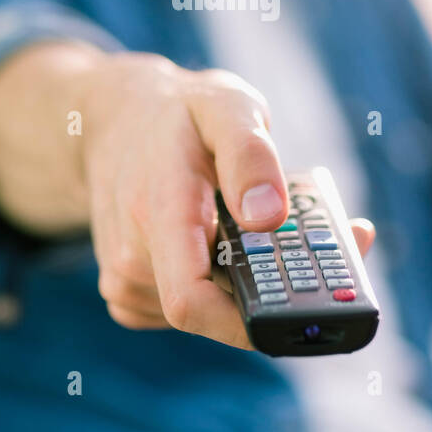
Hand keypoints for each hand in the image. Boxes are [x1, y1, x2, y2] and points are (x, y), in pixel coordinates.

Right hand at [0, 42, 374, 349]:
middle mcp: (133, 257)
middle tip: (317, 253)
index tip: (302, 309)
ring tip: (264, 233)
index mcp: (158, 214)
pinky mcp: (129, 291)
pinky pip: (190, 308)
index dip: (248, 324)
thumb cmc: (179, 115)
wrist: (115, 123)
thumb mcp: (225, 107)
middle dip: (270, 294)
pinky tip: (229, 247)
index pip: (190, 302)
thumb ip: (250, 156)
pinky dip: (219, 287)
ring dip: (246, 286)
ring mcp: (126, 279)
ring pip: (207, 311)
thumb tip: (269, 217)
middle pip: (214, 312)